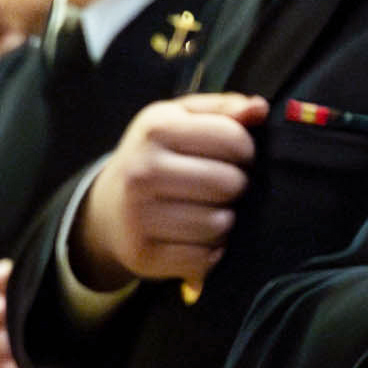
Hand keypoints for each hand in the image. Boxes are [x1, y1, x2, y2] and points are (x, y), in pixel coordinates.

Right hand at [71, 93, 263, 285]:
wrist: (108, 208)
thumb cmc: (156, 157)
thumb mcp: (180, 120)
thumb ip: (223, 110)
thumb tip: (260, 109)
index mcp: (156, 128)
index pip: (232, 139)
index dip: (246, 150)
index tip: (237, 156)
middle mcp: (143, 171)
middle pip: (230, 184)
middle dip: (237, 187)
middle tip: (224, 187)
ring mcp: (139, 215)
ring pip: (220, 224)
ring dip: (225, 221)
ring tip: (210, 211)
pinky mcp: (144, 254)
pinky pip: (204, 259)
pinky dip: (210, 253)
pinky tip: (198, 238)